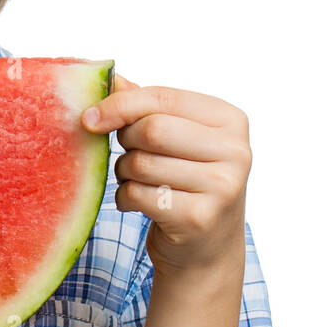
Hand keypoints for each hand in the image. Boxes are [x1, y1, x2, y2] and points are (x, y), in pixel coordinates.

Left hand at [82, 74, 250, 272]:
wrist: (206, 249)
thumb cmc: (186, 184)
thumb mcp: (177, 140)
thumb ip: (147, 107)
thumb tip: (110, 76)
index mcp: (231, 120)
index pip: (164, 98)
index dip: (120, 104)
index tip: (90, 117)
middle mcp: (236, 151)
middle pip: (151, 129)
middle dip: (125, 143)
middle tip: (127, 156)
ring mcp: (222, 187)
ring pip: (141, 164)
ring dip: (124, 174)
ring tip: (136, 182)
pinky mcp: (199, 218)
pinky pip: (138, 194)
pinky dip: (125, 198)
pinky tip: (137, 203)